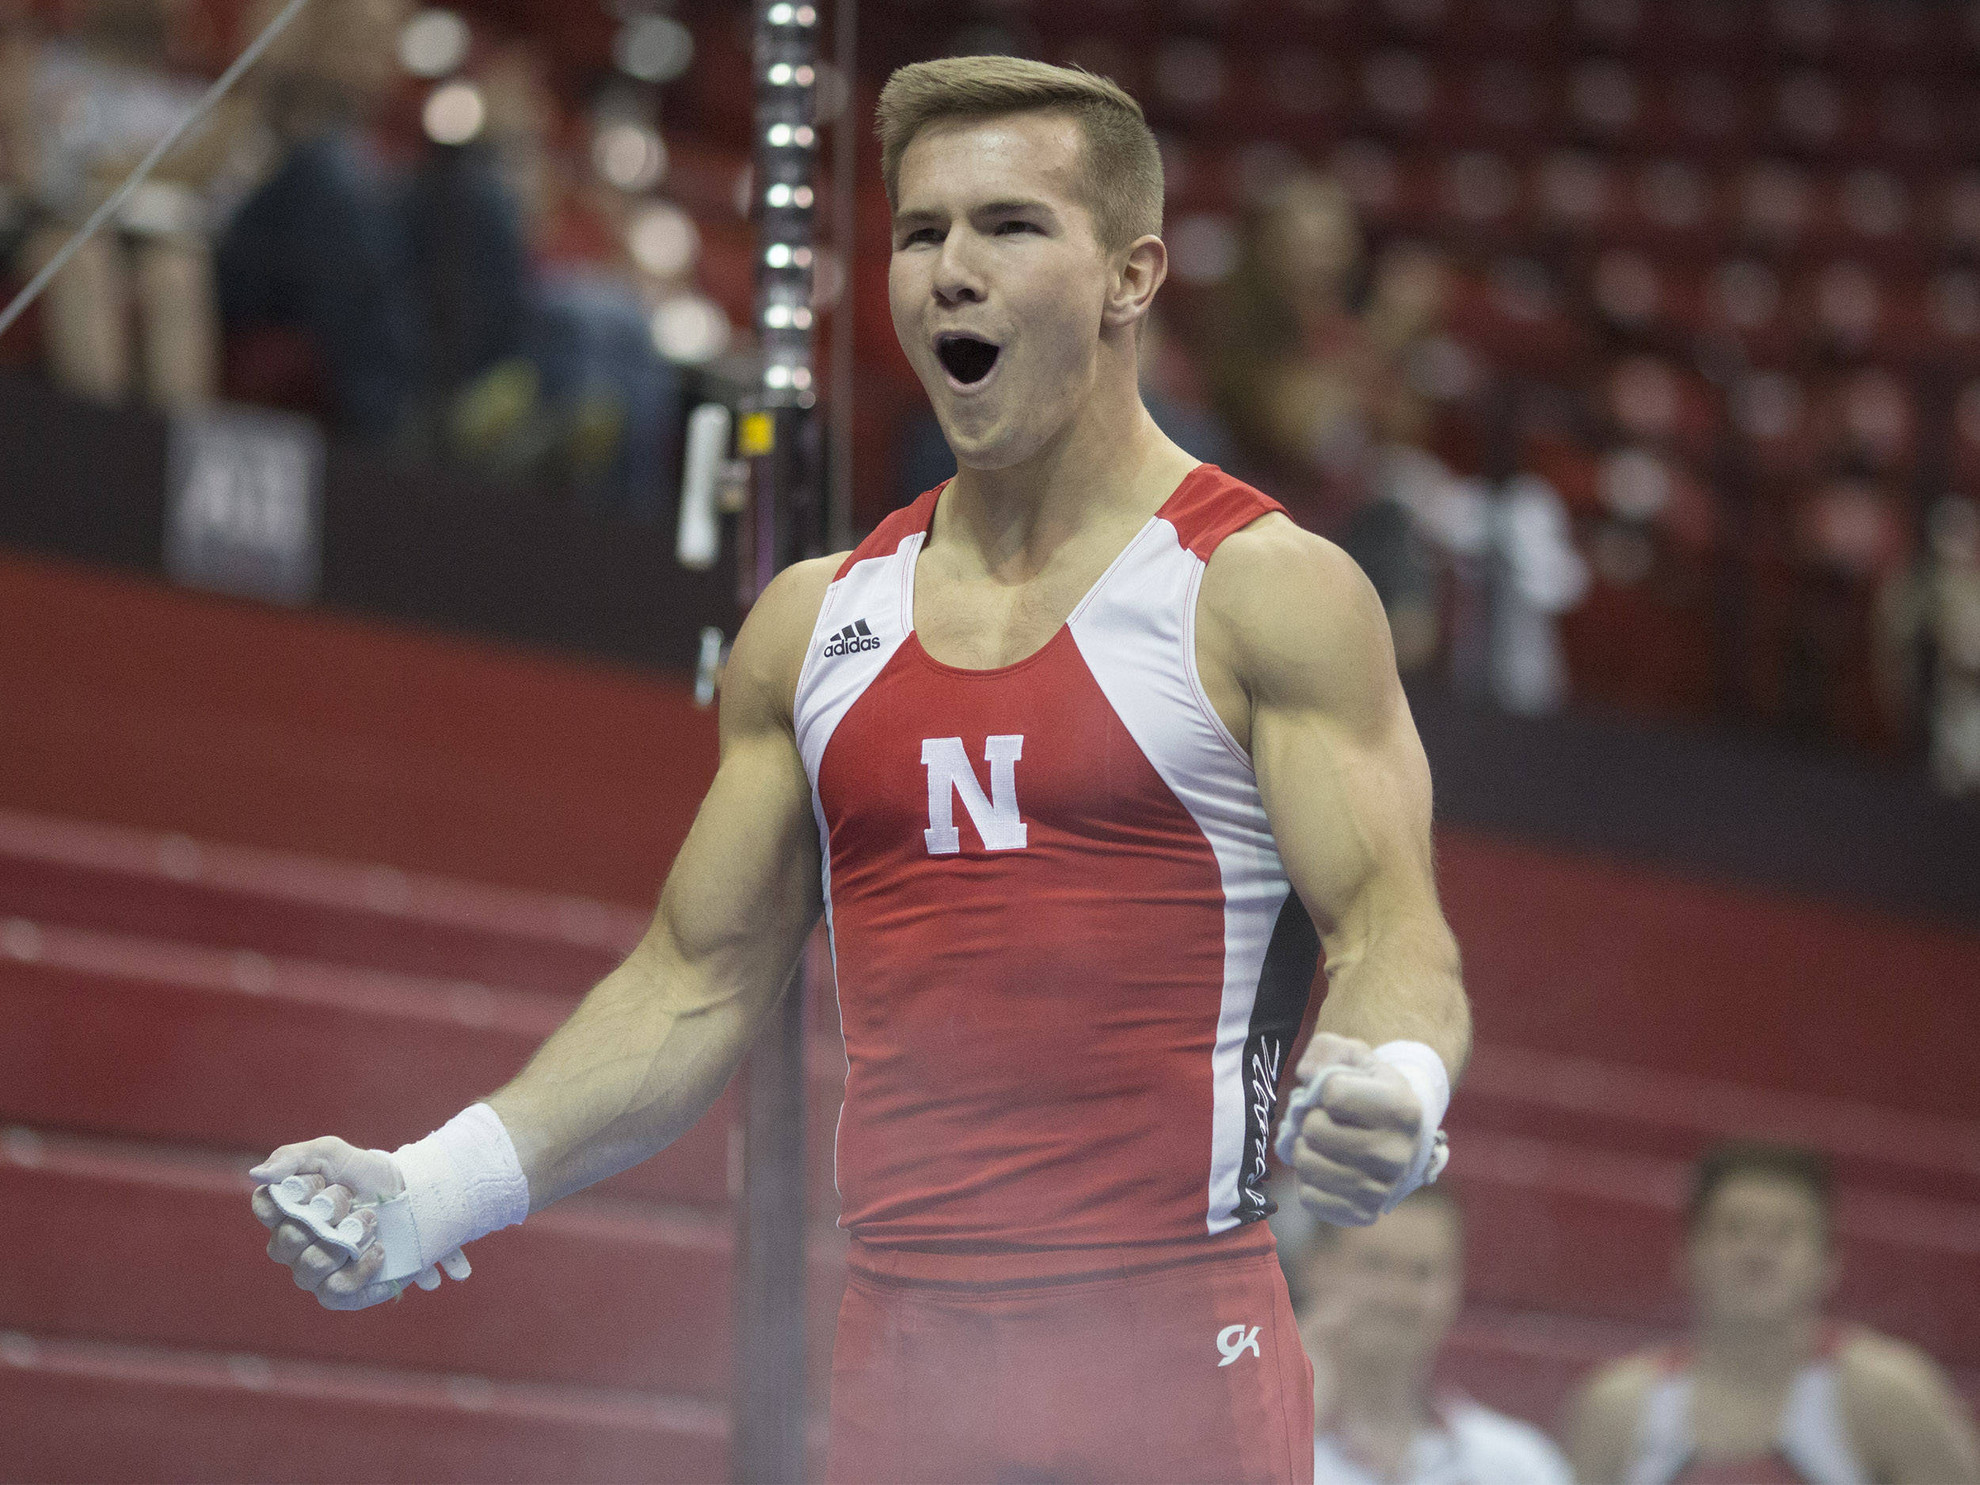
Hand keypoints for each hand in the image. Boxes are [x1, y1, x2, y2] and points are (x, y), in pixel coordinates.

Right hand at [249, 1136, 462, 1308]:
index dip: (294, 1194)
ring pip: (310, 1267)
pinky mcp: (340, 1293)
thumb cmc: (365, 1175)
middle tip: (352, 1198)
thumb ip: (292, 1158)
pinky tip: (378, 1249)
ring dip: (346, 1239)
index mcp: (286, 1212)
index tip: (321, 1180)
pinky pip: (335, 1290)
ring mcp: (314, 1272)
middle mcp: (294, 1246)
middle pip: (286, 1241)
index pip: (265, 1208)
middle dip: (327, 1213)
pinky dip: (360, 1268)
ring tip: (370, 1221)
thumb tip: (256, 1175)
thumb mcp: (332, 1153)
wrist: (412, 1195)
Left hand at [1285, 1034, 1424, 1227]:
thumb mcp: (1353, 1054)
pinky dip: (1309, 1180)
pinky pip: (1309, 1197)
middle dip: (1310, 1119)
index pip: (1331, 1093)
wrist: (1394, 1132)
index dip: (1323, 1088)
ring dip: (1305, 1149)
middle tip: (1326, 1119)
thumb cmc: (1368, 1087)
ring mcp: (1382, 1189)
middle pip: (1314, 1130)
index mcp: (1401, 1109)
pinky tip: (1330, 1168)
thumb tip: (1306, 1075)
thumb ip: (1325, 1050)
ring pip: (1306, 1165)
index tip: (1338, 1092)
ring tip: (1326, 1143)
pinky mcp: (1364, 1214)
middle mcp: (1397, 1154)